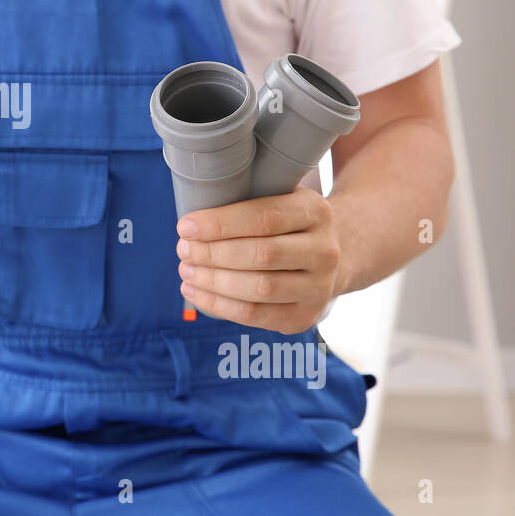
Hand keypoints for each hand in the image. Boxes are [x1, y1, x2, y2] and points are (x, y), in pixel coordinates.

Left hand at [175, 186, 342, 334]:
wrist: (331, 255)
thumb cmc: (286, 224)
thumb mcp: (279, 199)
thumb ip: (246, 202)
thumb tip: (191, 223)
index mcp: (315, 212)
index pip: (264, 218)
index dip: (220, 224)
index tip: (186, 227)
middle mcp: (324, 250)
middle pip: (262, 255)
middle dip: (213, 254)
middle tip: (183, 250)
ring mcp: (320, 287)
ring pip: (260, 288)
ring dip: (213, 281)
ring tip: (186, 271)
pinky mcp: (306, 316)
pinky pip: (256, 315)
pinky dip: (219, 305)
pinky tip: (194, 292)